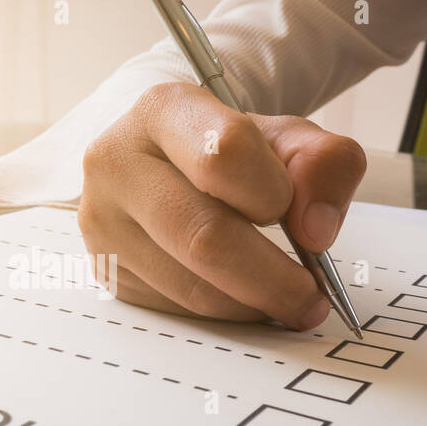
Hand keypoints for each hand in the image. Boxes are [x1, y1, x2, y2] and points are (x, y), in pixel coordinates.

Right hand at [78, 81, 367, 326]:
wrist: (165, 160)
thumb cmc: (226, 148)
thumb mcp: (285, 138)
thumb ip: (324, 165)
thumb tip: (315, 232)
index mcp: (163, 111)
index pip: (224, 155)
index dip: (274, 195)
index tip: (298, 218)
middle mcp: (117, 162)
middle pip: (203, 236)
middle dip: (272, 279)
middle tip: (311, 298)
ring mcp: (102, 220)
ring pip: (190, 286)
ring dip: (250, 305)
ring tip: (284, 300)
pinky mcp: (105, 267)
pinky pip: (173, 309)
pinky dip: (221, 314)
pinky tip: (240, 298)